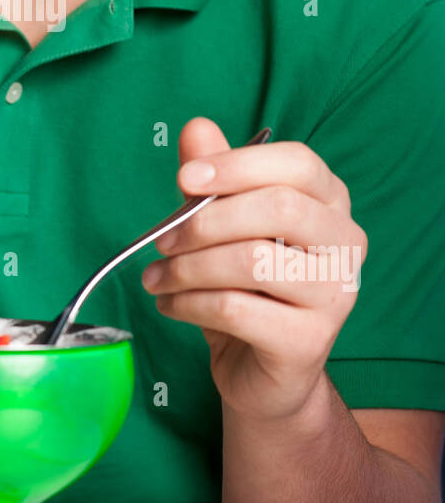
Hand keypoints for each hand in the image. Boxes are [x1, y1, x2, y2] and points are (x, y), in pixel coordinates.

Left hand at [141, 117, 366, 422]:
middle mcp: (345, 244)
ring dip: (187, 268)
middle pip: (279, 207)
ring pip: (253, 261)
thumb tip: (196, 128)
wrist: (263, 375)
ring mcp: (335, 295)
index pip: (298, 163)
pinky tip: (170, 304)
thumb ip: (214, 179)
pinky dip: (189, 304)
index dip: (238, 164)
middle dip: (206, 220)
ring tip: (157, 277)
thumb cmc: (246, 290)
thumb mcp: (224, 228)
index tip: (185, 177)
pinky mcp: (309, 342)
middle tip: (162, 239)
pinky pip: (237, 310)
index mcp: (330, 203)